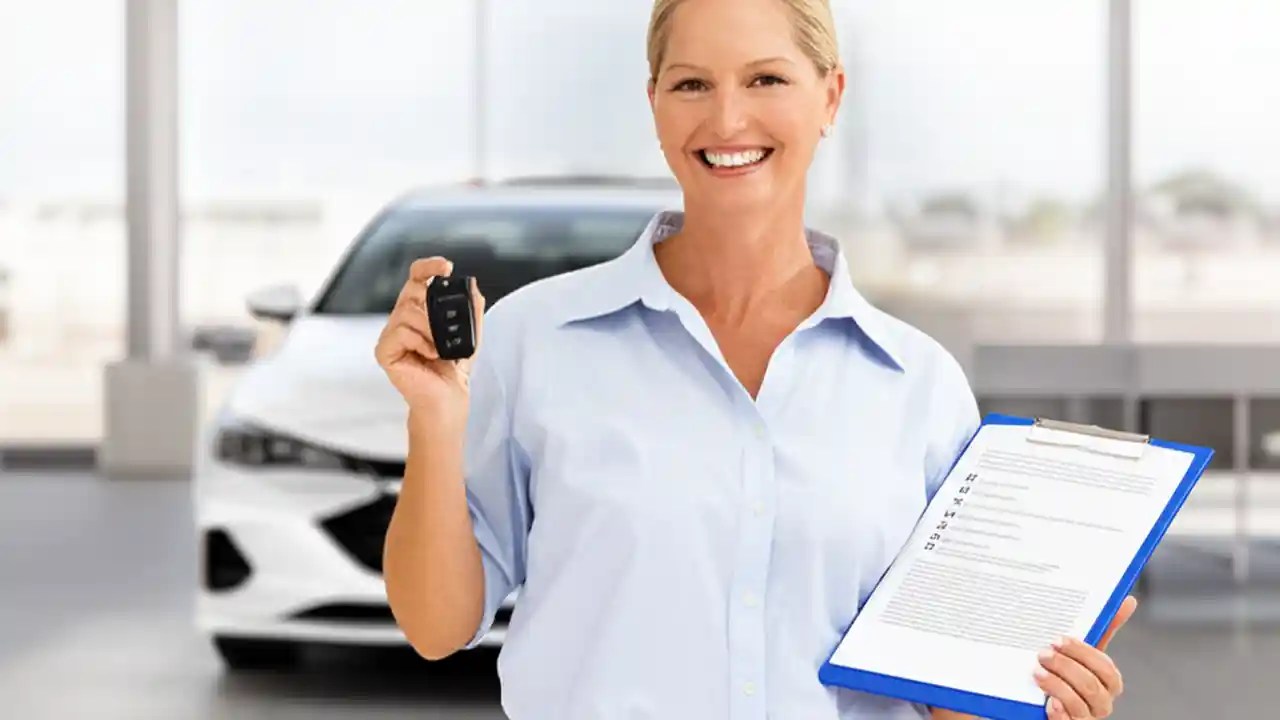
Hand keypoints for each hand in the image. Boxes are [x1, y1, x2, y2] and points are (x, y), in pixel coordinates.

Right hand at [374, 257, 485, 414]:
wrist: (448, 397)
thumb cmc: (454, 367)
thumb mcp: (471, 332)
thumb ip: (472, 308)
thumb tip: (472, 285)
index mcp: (419, 310)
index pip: (417, 278)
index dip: (428, 267)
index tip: (446, 266)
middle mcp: (402, 319)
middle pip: (410, 289)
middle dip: (430, 298)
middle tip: (444, 318)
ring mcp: (391, 335)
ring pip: (407, 312)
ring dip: (429, 329)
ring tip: (438, 347)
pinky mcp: (384, 351)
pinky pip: (400, 332)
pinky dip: (420, 342)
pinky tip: (429, 354)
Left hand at [929, 595, 1136, 719]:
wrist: (1032, 702)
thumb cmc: (1061, 671)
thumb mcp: (1076, 652)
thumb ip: (1100, 631)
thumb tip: (1128, 600)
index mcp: (1107, 683)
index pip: (1106, 669)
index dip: (1083, 653)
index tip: (1059, 639)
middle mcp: (1100, 704)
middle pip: (1091, 686)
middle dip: (1066, 668)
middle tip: (1042, 654)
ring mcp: (1083, 718)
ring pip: (1079, 705)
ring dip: (1056, 686)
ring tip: (1036, 672)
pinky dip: (1059, 713)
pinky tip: (1048, 704)